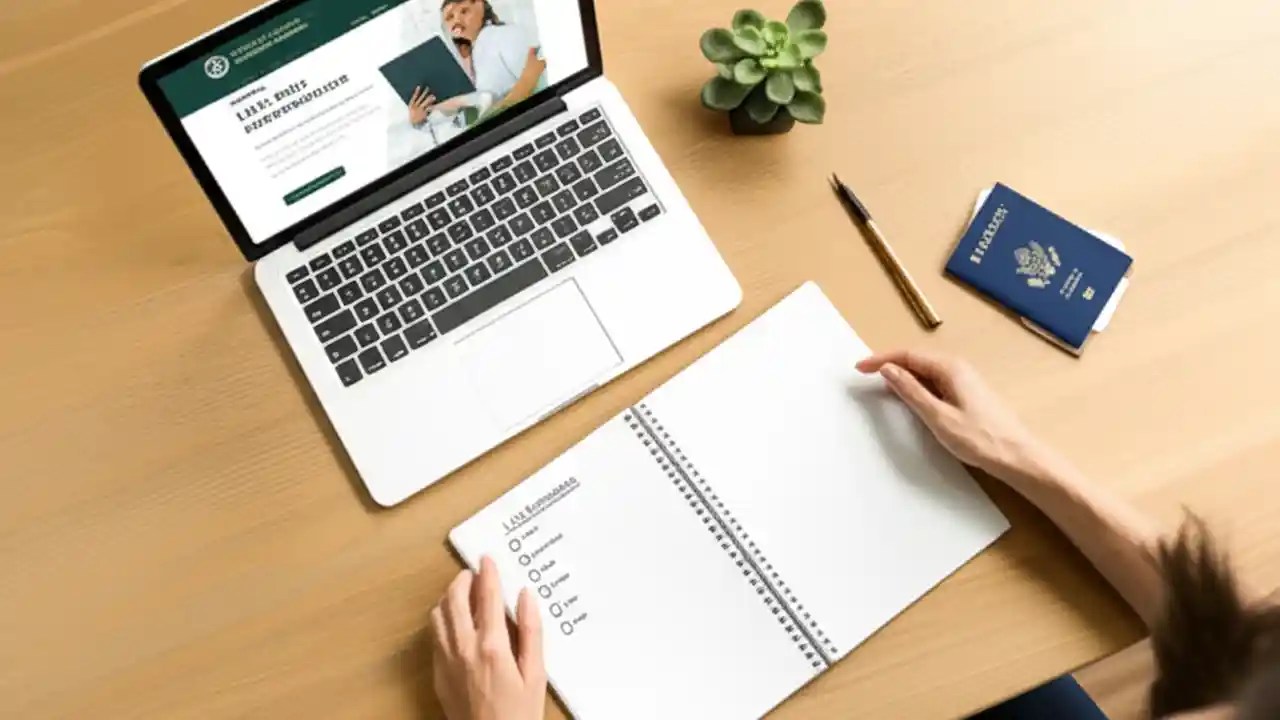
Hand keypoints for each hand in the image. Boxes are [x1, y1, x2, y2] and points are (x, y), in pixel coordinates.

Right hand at [409, 86, 437, 125]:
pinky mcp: (424, 114)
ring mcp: (420, 110)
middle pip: (421, 98)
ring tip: (433, 96)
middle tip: (428, 88)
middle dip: (424, 93)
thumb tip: (416, 102)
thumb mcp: (410, 111)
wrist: (410, 126)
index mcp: (411, 106)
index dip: (416, 92)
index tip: (419, 87)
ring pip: (425, 103)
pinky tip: (434, 105)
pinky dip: (431, 107)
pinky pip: (428, 110)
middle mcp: (415, 107)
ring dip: (429, 100)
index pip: (414, 97)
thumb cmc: (411, 118)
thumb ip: (414, 107)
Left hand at [431, 557, 546, 719]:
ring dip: (448, 598)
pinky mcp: (438, 673)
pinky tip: (455, 622)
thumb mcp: (536, 673)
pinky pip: (435, 636)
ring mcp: (447, 661)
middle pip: (454, 600)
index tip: (487, 559)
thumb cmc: (518, 714)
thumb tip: (525, 597)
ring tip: (463, 594)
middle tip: (472, 573)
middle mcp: (464, 648)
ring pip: (438, 615)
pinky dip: (443, 620)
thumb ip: (530, 631)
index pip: (487, 598)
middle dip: (462, 580)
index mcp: (492, 646)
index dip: (487, 574)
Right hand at [857, 350, 1050, 481]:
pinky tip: (909, 399)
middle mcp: (958, 368)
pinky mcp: (968, 395)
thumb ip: (911, 392)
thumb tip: (889, 370)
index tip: (859, 368)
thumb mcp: (938, 417)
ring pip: (926, 372)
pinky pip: (935, 383)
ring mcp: (964, 381)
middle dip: (890, 365)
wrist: (1017, 456)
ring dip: (903, 377)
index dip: (881, 360)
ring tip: (881, 386)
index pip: (908, 355)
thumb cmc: (979, 439)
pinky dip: (917, 387)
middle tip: (865, 375)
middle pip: (916, 360)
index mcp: (950, 368)